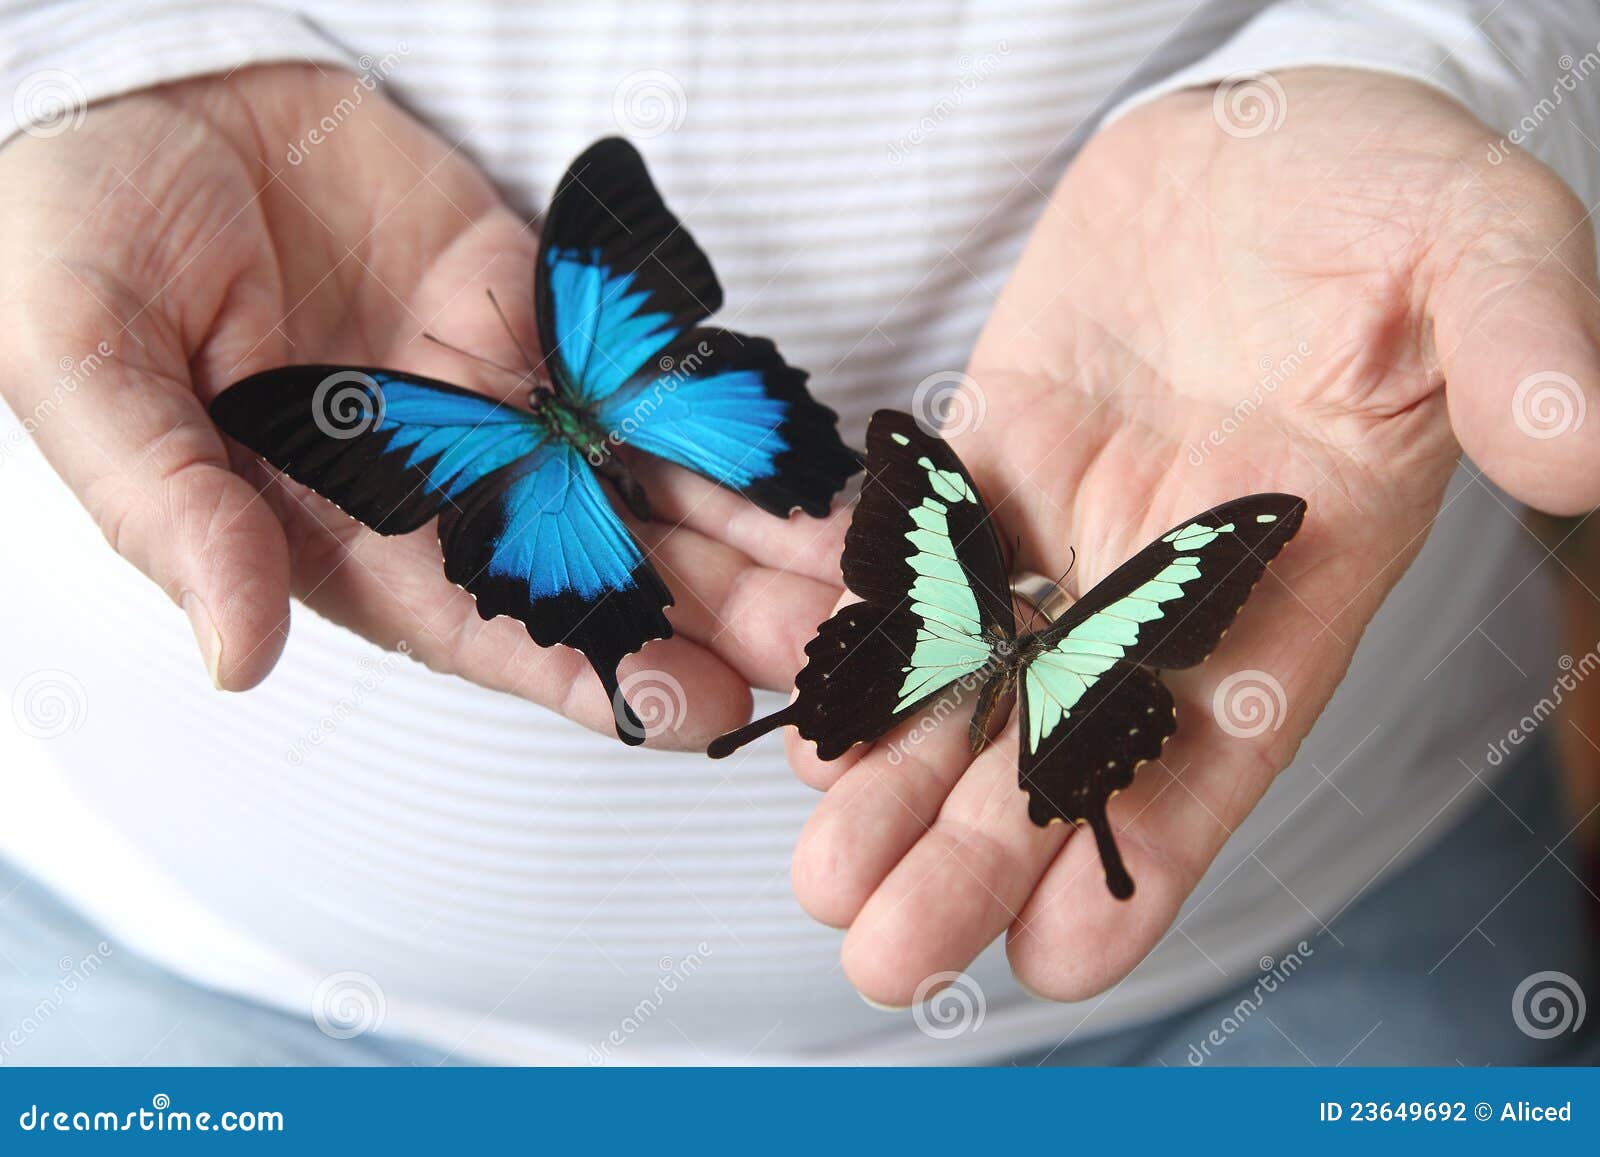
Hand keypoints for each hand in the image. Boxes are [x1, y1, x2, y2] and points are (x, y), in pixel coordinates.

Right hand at [0, 65, 845, 746]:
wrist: (140, 98)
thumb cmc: (78, 241)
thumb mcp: (89, 372)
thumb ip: (171, 508)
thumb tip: (234, 655)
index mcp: (347, 537)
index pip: (492, 632)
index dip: (597, 674)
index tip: (701, 708)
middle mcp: (449, 492)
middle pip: (607, 576)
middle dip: (722, 614)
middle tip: (839, 648)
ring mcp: (507, 402)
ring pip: (649, 485)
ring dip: (754, 532)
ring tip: (860, 574)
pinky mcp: (545, 314)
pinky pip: (646, 373)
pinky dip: (725, 414)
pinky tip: (809, 457)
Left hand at [788, 69, 1599, 1002]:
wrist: (1265, 133)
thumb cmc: (1389, 191)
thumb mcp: (1484, 244)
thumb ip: (1526, 341)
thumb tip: (1578, 445)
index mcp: (1298, 568)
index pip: (1220, 744)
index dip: (1146, 856)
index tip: (1066, 960)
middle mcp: (1170, 576)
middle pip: (1069, 746)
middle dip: (979, 855)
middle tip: (888, 955)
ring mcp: (1072, 522)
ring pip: (980, 682)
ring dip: (903, 782)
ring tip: (828, 876)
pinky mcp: (990, 457)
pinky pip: (923, 573)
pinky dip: (873, 648)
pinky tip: (816, 726)